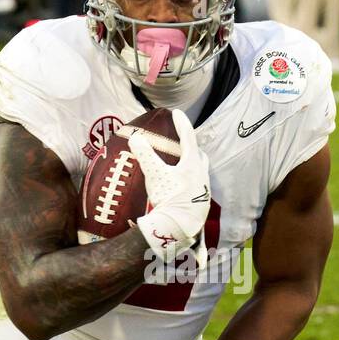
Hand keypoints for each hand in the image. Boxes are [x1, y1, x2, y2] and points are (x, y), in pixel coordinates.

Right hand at [128, 108, 210, 267]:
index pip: (188, 137)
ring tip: (182, 168)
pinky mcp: (201, 204)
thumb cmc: (169, 198)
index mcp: (192, 164)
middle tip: (182, 145)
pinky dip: (190, 183)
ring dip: (193, 166)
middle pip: (199, 155)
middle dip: (191, 148)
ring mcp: (203, 190)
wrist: (178, 226)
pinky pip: (197, 187)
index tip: (177, 113)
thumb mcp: (154, 175)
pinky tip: (181, 189)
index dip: (182, 124)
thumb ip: (145, 156)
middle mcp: (201, 174)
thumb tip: (135, 138)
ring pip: (200, 172)